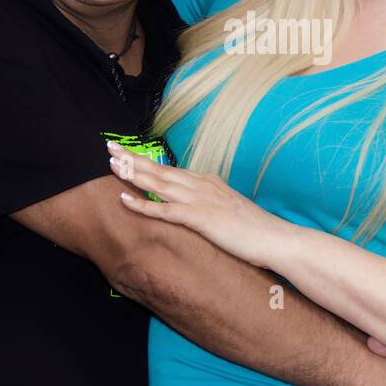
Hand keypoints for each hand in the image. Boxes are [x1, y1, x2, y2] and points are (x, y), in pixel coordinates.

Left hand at [108, 141, 287, 268]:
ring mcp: (200, 200)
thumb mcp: (229, 207)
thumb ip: (211, 202)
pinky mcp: (200, 218)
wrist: (274, 238)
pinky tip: (124, 199)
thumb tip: (199, 205)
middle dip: (134, 158)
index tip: (128, 153)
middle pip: (160, 169)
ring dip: (133, 173)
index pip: (171, 168)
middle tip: (110, 147)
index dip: (147, 161)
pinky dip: (143, 204)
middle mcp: (201, 185)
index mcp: (207, 182)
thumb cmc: (255, 228)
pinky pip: (164, 211)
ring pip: (159, 184)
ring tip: (112, 164)